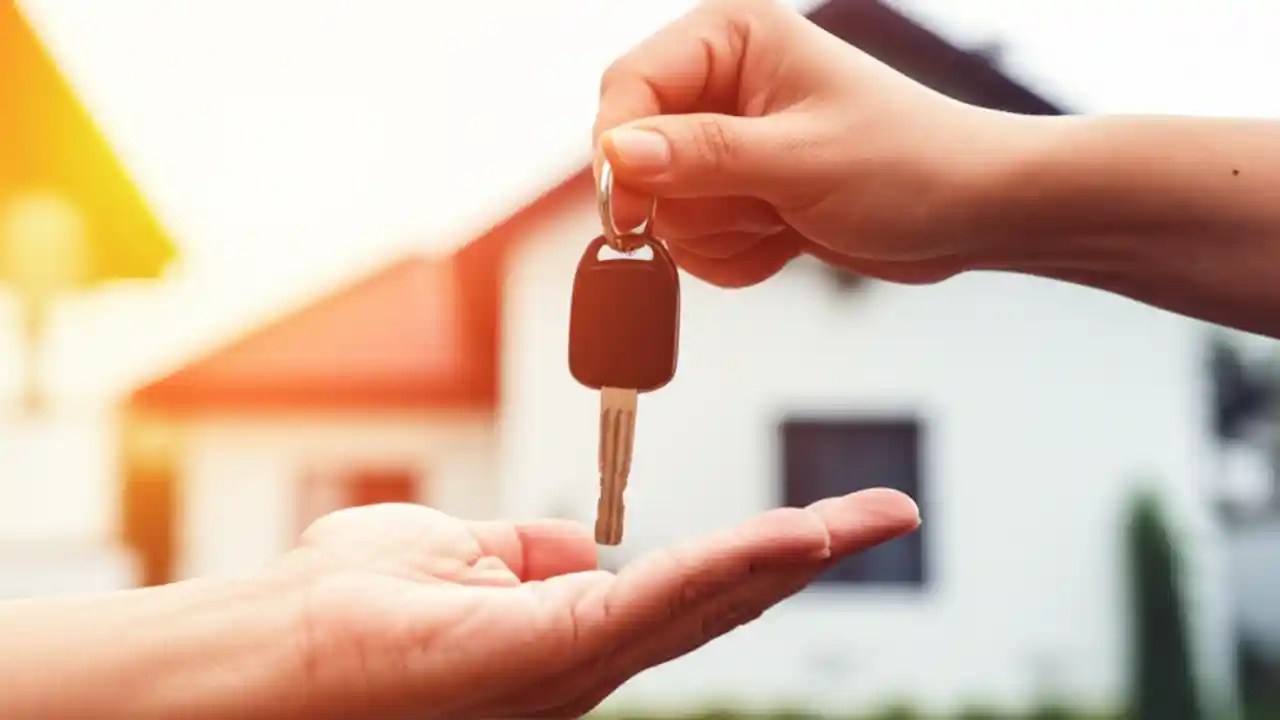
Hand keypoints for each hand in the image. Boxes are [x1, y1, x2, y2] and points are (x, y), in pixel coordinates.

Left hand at [279, 492, 918, 717]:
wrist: (263, 655)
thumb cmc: (340, 610)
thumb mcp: (452, 552)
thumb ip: (528, 551)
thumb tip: (580, 544)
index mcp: (562, 637)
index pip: (682, 591)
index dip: (758, 559)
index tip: (825, 522)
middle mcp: (581, 666)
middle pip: (715, 602)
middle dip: (807, 558)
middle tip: (886, 514)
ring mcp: (566, 670)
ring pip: (700, 604)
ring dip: (787, 559)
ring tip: (861, 520)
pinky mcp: (542, 658)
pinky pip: (648, 604)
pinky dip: (724, 569)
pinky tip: (787, 541)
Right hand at [593, 0, 1027, 286]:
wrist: (972, 212)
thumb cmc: (912, 164)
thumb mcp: (801, 161)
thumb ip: (702, 156)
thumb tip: (617, 154)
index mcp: (733, 37)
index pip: (630, 83)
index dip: (619, 149)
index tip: (631, 211)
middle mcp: (722, 81)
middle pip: (635, 151)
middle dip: (686, 200)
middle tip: (752, 207)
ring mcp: (728, 139)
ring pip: (663, 205)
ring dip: (719, 231)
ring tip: (782, 217)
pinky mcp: (739, 189)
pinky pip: (693, 237)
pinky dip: (733, 253)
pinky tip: (785, 237)